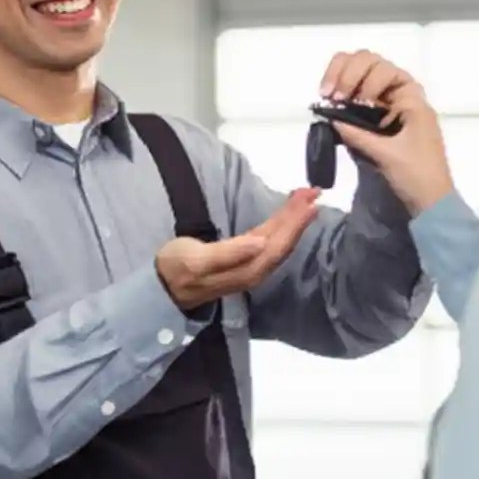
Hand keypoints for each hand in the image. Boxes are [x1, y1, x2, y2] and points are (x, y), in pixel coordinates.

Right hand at [156, 188, 319, 310]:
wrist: (164, 287)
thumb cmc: (177, 269)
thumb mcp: (197, 260)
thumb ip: (229, 253)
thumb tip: (261, 244)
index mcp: (248, 269)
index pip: (278, 242)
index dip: (294, 220)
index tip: (309, 198)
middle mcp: (256, 269)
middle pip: (283, 241)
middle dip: (299, 216)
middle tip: (314, 190)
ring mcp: (251, 266)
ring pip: (280, 241)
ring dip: (294, 220)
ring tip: (307, 199)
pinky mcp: (245, 262)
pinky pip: (271, 243)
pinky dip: (282, 227)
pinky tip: (287, 219)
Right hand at [317, 49, 455, 214]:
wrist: (430, 201)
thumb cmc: (416, 175)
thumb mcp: (387, 154)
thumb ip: (358, 134)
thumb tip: (330, 117)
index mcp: (411, 97)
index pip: (381, 67)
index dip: (359, 76)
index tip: (347, 99)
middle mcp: (401, 95)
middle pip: (369, 63)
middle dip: (346, 73)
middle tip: (330, 95)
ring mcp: (389, 106)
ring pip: (362, 75)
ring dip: (342, 79)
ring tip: (328, 96)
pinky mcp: (380, 119)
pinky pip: (360, 97)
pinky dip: (344, 95)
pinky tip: (332, 104)